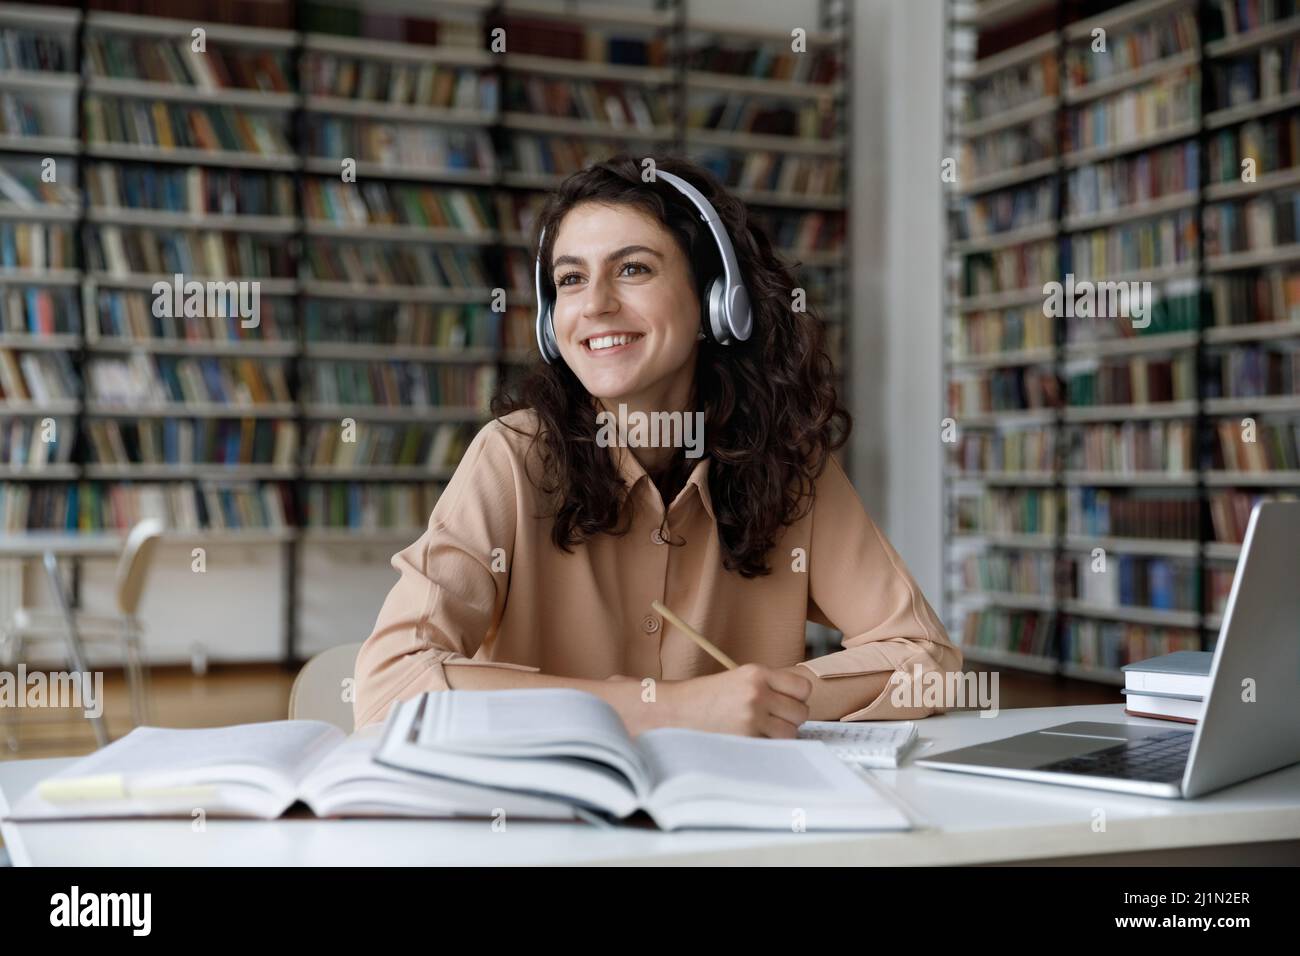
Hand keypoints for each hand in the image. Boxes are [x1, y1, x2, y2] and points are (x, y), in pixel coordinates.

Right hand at [658, 664, 811, 737]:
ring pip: (791, 733)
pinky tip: (751, 740)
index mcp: (756, 674)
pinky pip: (774, 748)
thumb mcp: (737, 679)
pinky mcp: (746, 740)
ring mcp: (752, 719)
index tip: (787, 702)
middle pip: (801, 712)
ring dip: (780, 735)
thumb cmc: (704, 698)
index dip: (797, 697)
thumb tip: (800, 703)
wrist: (673, 712)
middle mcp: (757, 694)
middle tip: (771, 719)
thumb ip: (767, 687)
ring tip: (759, 731)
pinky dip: (768, 747)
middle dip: (790, 718)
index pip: (803, 688)